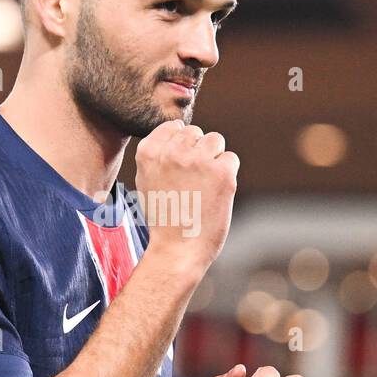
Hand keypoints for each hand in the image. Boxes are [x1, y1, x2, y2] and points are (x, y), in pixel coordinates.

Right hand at [134, 120, 237, 274]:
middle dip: (197, 151)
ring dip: (214, 158)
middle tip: (192, 182)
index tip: (179, 169)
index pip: (174, 127)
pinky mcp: (222, 172)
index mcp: (149, 152)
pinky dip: (227, 175)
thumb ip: (159, 153)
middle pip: (196, 132)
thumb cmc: (164, 218)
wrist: (177, 250)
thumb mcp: (146, 180)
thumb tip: (180, 131)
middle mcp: (172, 152)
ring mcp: (198, 160)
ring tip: (204, 186)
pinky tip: (215, 194)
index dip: (180, 146)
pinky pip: (231, 158)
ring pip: (215, 140)